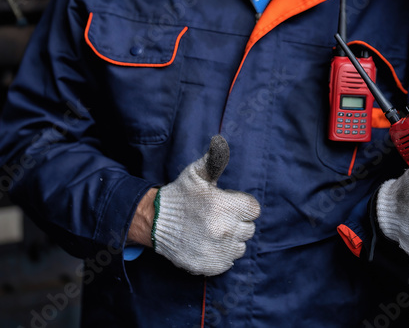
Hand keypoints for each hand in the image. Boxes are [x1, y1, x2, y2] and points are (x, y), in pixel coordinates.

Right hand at [152, 135, 260, 275]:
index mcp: (225, 207)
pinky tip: (210, 244)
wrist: (155, 222)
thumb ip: (214, 160)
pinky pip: (229, 261)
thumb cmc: (179, 195)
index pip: (253, 210)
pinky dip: (222, 254)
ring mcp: (218, 250)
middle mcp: (225, 230)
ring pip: (240, 247)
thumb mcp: (196, 174)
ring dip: (232, 240)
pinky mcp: (211, 265)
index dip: (243, 206)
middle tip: (221, 217)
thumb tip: (221, 142)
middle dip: (238, 222)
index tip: (230, 205)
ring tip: (214, 231)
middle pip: (249, 229)